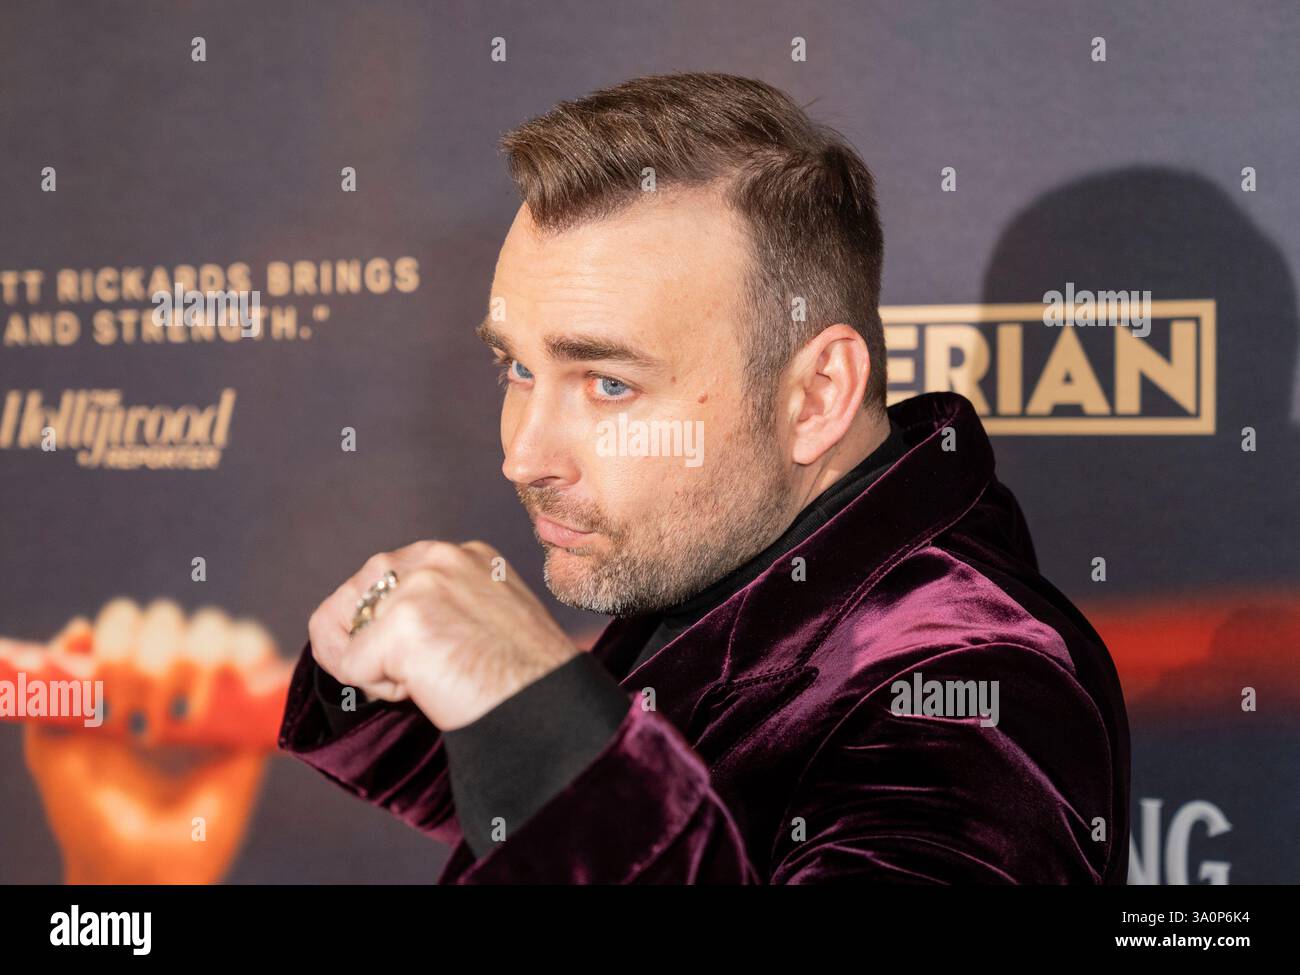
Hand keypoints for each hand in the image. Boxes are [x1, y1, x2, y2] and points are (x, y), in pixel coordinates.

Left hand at [308, 540, 579, 729]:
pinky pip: (349, 668)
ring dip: (373, 667)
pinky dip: (379, 693)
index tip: (432, 655)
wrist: (549, 711)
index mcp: (460, 554)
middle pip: (350, 597)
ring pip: (343, 632)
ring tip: (427, 680)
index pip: (381, 581)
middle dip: (369, 646)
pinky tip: (429, 690)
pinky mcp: (402, 623)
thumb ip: (440, 605)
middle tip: (424, 674)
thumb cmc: (521, 682)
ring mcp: (419, 586)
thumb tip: (376, 627)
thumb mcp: (484, 618)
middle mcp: (436, 556)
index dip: (389, 631)